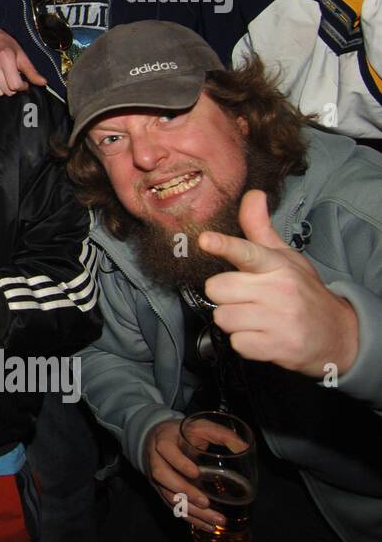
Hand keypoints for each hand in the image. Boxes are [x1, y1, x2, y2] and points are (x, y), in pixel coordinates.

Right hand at [0, 26, 46, 95]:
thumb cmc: (6, 45)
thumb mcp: (21, 55)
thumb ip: (31, 71)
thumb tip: (43, 82)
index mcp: (5, 56)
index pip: (15, 85)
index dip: (21, 86)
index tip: (22, 82)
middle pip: (5, 90)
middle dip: (11, 87)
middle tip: (11, 78)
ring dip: (0, 87)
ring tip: (1, 76)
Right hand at [144, 419, 229, 532]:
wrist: (159, 438)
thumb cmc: (183, 432)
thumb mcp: (200, 426)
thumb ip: (220, 434)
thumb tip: (243, 447)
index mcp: (164, 440)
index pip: (165, 450)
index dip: (179, 463)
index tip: (196, 473)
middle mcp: (156, 459)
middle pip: (163, 477)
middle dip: (184, 491)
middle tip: (205, 502)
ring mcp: (158, 478)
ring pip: (168, 496)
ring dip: (191, 511)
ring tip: (215, 521)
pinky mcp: (163, 491)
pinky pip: (173, 507)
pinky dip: (191, 518)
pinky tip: (208, 526)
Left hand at [199, 189, 359, 378]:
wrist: (336, 334)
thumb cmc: (302, 291)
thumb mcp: (284, 257)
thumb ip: (259, 229)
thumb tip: (252, 195)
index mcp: (277, 266)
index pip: (248, 252)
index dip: (224, 245)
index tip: (206, 240)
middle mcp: (278, 291)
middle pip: (217, 288)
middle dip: (225, 294)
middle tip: (245, 297)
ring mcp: (278, 320)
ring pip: (223, 317)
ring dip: (234, 320)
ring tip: (255, 317)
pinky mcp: (276, 347)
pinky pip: (236, 343)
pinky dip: (244, 342)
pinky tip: (262, 335)